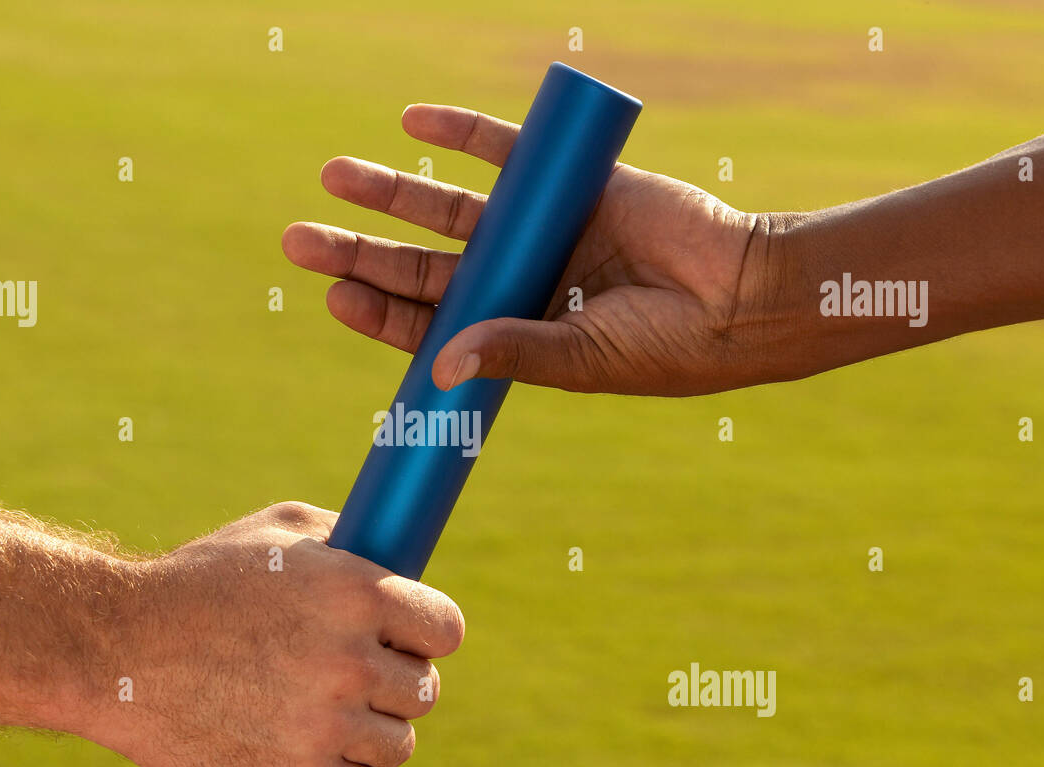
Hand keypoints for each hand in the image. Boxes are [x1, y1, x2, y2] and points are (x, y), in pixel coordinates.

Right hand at [86, 502, 463, 766]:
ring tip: (330, 713)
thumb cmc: (198, 581)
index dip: (427, 634)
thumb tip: (397, 559)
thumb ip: (345, 540)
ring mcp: (323, 726)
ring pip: (398, 744)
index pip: (446, 630)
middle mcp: (349, 662)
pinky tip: (318, 751)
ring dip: (372, 731)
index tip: (407, 639)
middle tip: (354, 675)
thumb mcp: (274, 530)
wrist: (115, 648)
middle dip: (394, 681)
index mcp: (356, 594)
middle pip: (424, 690)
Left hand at [282, 104, 779, 396]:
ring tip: (334, 174)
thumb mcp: (582, 360)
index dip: (380, 311)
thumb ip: (511, 353)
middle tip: (300, 240)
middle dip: (362, 250)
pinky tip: (414, 122)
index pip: (430, 322)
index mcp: (513, 333)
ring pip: (450, 207)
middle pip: (423, 264)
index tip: (333, 295)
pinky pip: (506, 153)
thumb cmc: (667, 346)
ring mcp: (539, 230)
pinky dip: (462, 134)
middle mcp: (516, 282)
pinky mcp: (569, 183)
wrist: (743, 294)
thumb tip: (439, 367)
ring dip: (393, 189)